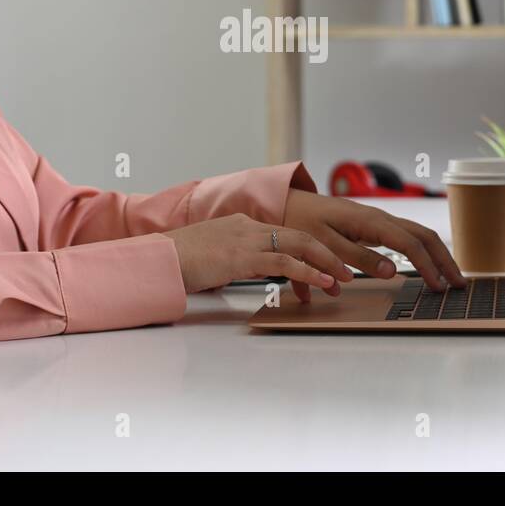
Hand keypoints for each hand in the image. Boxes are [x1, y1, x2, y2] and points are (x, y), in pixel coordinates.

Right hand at [164, 214, 353, 297]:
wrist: (158, 258)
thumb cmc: (179, 260)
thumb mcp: (214, 254)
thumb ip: (235, 257)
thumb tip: (250, 270)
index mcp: (242, 224)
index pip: (285, 231)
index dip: (310, 246)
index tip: (327, 260)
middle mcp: (249, 226)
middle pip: (299, 234)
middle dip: (326, 252)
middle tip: (345, 270)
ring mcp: (247, 239)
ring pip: (298, 245)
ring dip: (325, 263)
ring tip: (342, 279)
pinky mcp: (243, 256)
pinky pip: (284, 262)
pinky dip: (308, 271)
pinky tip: (322, 282)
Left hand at [282, 189, 466, 302]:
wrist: (285, 202)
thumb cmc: (300, 222)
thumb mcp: (324, 244)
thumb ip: (357, 258)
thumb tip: (392, 272)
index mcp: (369, 221)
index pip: (409, 244)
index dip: (428, 266)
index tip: (439, 287)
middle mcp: (378, 217)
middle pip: (422, 235)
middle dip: (443, 259)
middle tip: (459, 284)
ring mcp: (376, 220)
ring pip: (415, 234)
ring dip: (435, 254)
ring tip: (449, 276)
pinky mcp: (371, 225)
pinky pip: (403, 236)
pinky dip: (421, 250)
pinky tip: (426, 263)